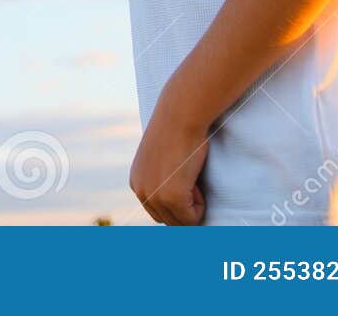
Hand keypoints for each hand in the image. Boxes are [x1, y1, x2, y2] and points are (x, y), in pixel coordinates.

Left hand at [128, 106, 208, 224]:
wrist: (181, 115)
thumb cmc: (177, 131)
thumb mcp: (163, 158)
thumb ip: (163, 178)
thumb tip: (177, 194)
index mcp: (137, 183)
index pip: (158, 213)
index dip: (178, 202)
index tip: (184, 179)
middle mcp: (141, 192)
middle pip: (168, 221)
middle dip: (186, 208)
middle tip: (190, 178)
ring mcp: (155, 196)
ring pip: (181, 223)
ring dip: (194, 207)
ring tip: (191, 177)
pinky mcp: (171, 197)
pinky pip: (193, 219)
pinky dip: (201, 205)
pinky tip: (194, 178)